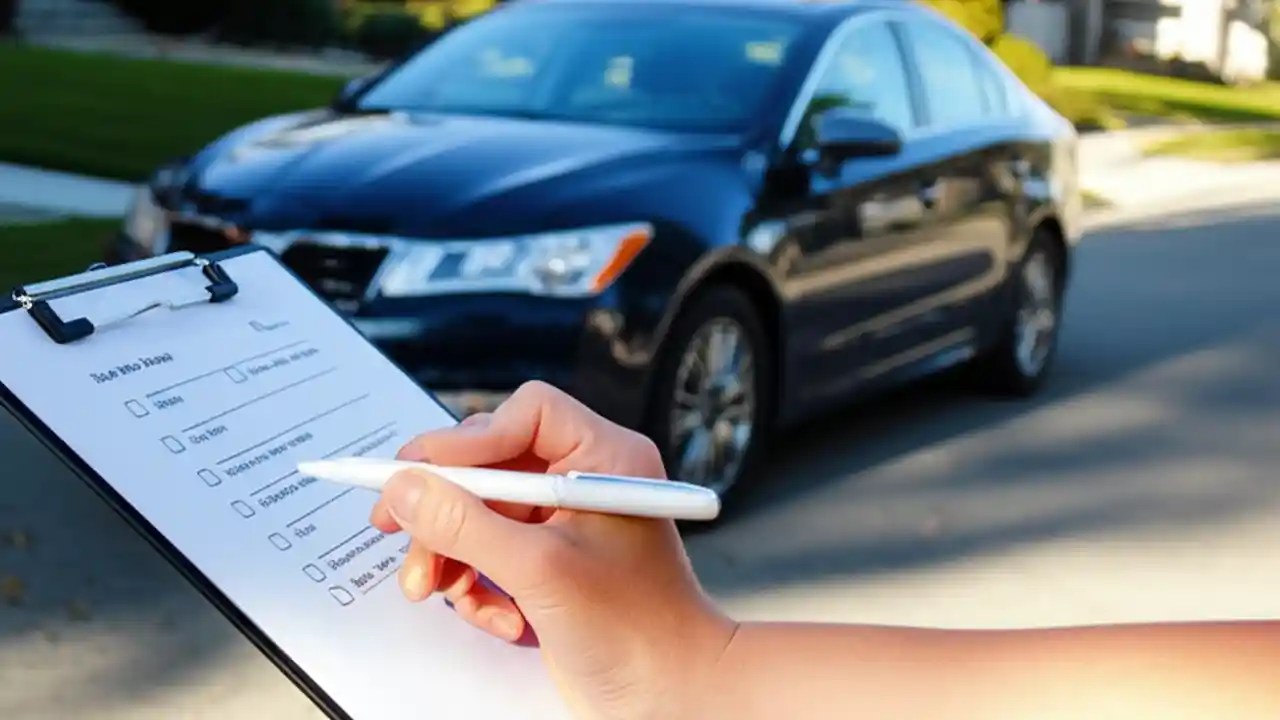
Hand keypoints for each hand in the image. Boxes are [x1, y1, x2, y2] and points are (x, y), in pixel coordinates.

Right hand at [370, 382, 735, 719]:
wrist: (673, 696)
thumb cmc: (639, 632)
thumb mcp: (540, 571)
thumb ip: (466, 525)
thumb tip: (407, 488)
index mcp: (607, 459)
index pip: (526, 415)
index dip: (468, 439)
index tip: (418, 473)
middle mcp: (586, 480)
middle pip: (491, 462)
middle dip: (444, 506)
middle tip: (394, 526)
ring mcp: (566, 523)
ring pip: (481, 511)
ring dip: (453, 552)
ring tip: (438, 589)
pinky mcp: (550, 563)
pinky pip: (490, 552)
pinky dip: (480, 585)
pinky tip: (499, 617)